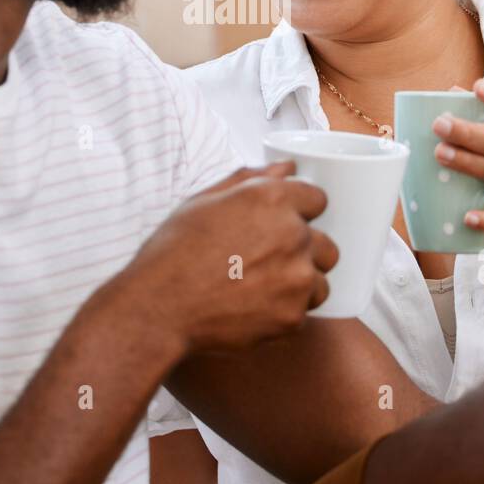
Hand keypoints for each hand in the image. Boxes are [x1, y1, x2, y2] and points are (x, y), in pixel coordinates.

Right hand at [124, 162, 338, 354]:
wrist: (158, 308)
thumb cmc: (173, 253)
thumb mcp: (203, 201)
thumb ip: (249, 179)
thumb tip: (285, 167)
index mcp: (271, 199)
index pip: (319, 199)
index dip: (301, 212)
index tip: (283, 224)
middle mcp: (292, 235)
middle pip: (326, 244)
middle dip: (305, 252)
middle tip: (268, 262)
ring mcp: (296, 278)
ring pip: (320, 281)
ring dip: (300, 285)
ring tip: (262, 289)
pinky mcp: (292, 316)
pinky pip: (303, 313)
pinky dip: (285, 313)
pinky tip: (253, 309)